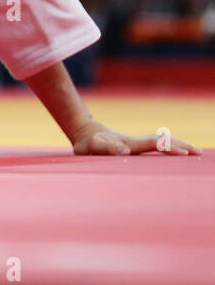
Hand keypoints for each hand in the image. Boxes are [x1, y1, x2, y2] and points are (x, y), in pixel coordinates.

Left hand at [70, 118, 201, 155]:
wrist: (85, 131)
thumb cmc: (87, 143)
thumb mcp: (92, 147)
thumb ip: (107, 149)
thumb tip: (126, 152)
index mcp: (129, 144)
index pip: (153, 144)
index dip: (168, 148)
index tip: (183, 153)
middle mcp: (136, 142)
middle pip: (163, 141)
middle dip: (181, 146)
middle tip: (199, 153)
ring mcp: (137, 143)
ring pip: (162, 142)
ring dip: (178, 145)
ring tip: (196, 152)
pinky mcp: (136, 145)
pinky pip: (157, 145)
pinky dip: (170, 146)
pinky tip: (178, 150)